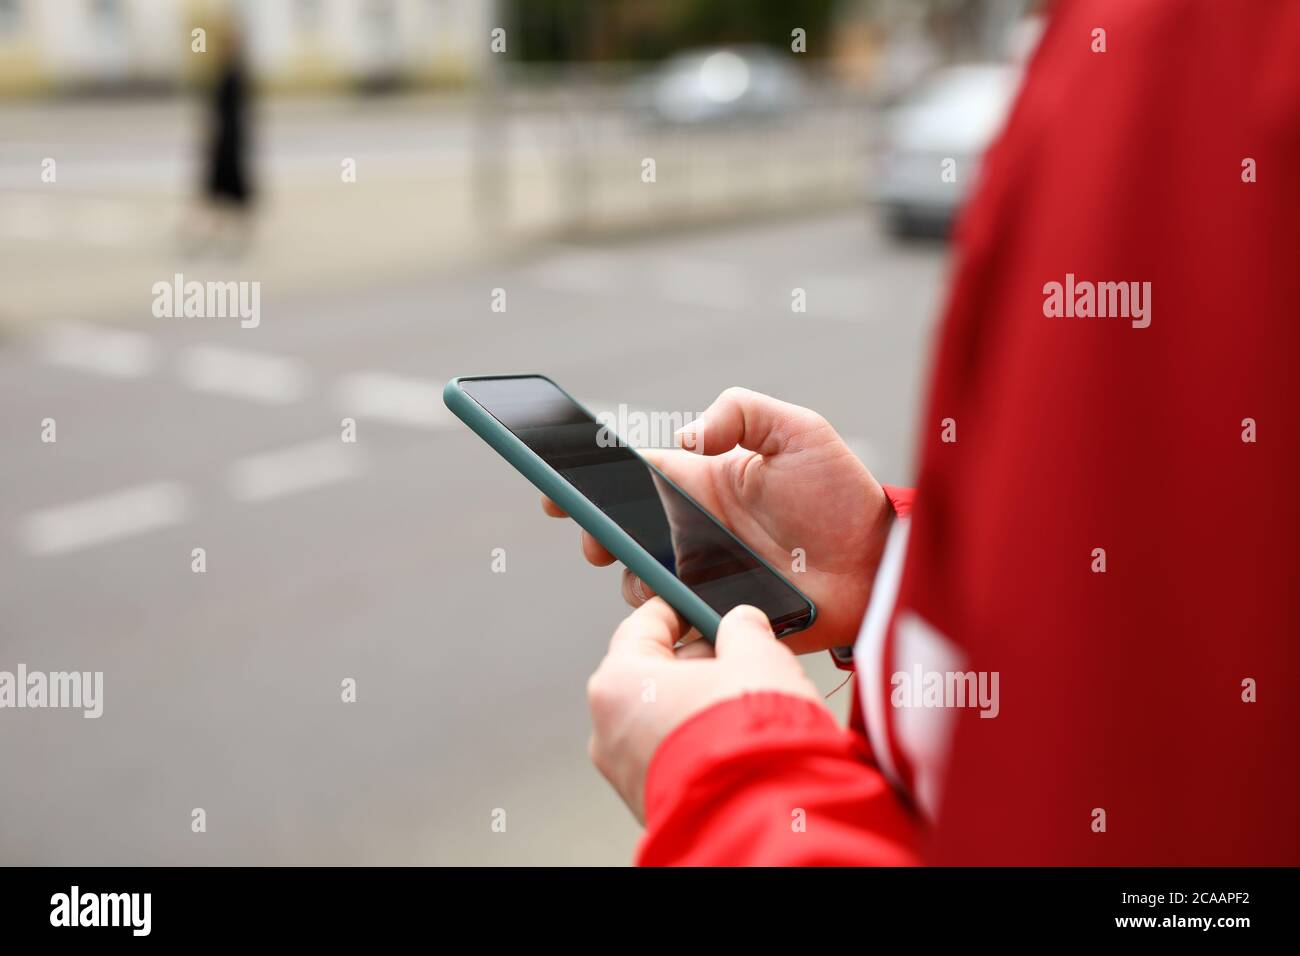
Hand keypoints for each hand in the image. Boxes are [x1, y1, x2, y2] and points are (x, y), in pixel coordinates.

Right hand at [543, 387, 892, 652]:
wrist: (878, 564)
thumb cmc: (841, 493)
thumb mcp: (798, 430)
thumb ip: (743, 411)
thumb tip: (690, 435)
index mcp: (701, 483)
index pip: (631, 478)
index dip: (587, 483)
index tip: (553, 488)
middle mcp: (692, 530)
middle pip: (622, 535)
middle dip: (596, 537)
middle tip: (596, 543)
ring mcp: (703, 576)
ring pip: (640, 583)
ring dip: (635, 582)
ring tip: (656, 578)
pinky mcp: (720, 617)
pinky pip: (677, 626)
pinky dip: (666, 626)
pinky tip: (673, 618)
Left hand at [587, 597, 822, 821]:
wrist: (757, 818)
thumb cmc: (746, 735)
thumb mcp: (758, 659)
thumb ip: (746, 631)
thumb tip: (743, 622)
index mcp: (620, 680)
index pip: (641, 625)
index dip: (677, 610)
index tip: (695, 605)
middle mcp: (608, 726)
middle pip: (650, 673)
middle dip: (694, 660)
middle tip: (735, 654)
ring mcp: (624, 769)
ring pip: (660, 716)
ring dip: (697, 702)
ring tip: (743, 700)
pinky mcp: (645, 800)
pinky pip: (669, 753)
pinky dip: (696, 739)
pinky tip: (734, 736)